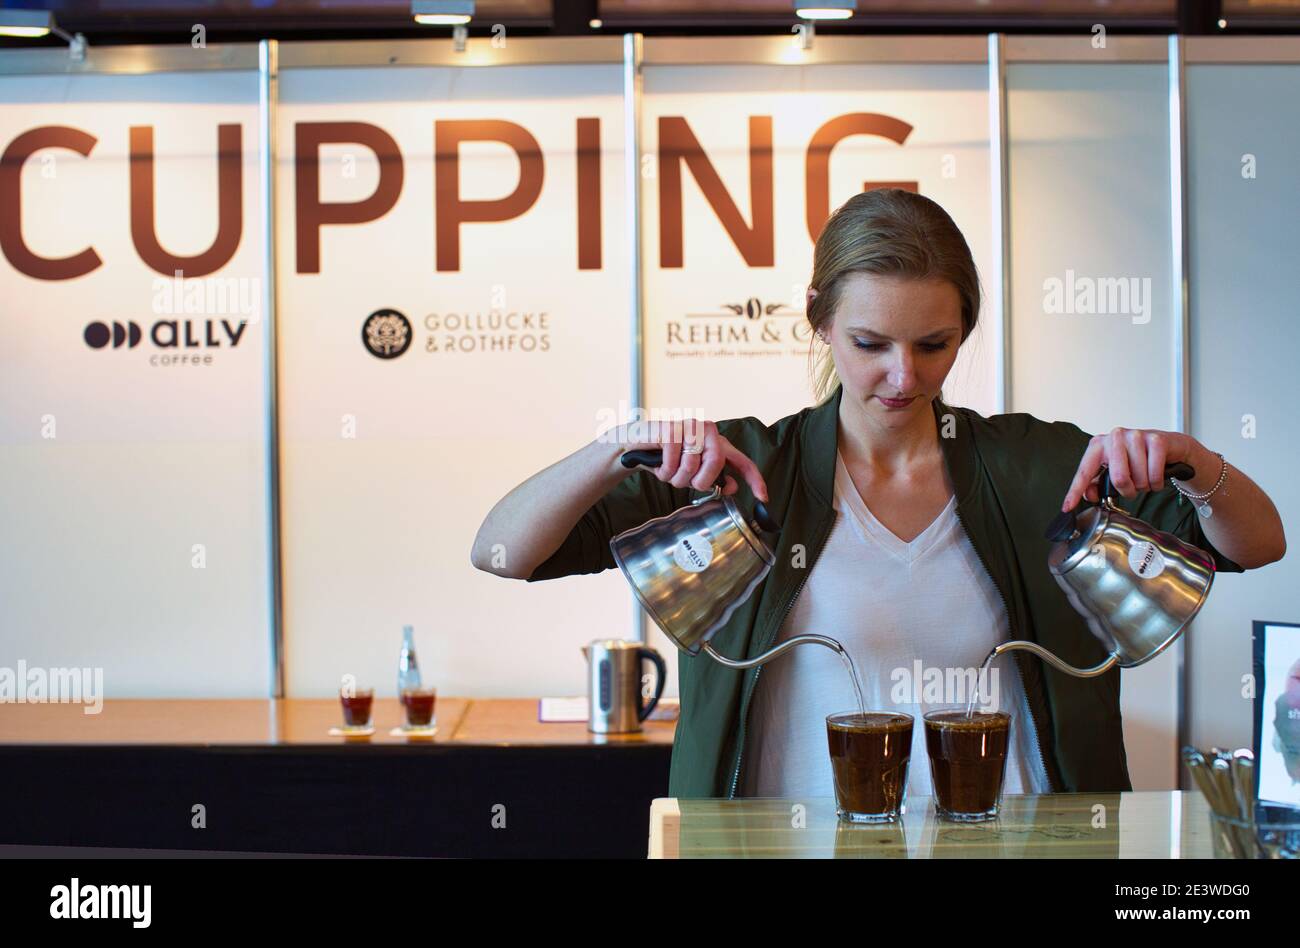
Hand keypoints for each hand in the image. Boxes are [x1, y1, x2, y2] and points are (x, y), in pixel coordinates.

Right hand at [619, 418, 768, 501]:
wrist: (636, 447)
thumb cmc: (666, 459)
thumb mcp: (692, 473)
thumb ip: (712, 478)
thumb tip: (731, 486)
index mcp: (717, 443)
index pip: (742, 461)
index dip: (754, 480)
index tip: (763, 498)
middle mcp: (707, 431)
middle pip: (716, 462)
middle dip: (699, 480)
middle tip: (687, 482)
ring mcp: (689, 427)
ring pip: (691, 464)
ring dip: (676, 478)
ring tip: (669, 472)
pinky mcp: (670, 429)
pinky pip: (672, 461)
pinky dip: (664, 471)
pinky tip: (659, 465)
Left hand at [1061, 427, 1199, 511]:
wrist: (1167, 446)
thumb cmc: (1136, 458)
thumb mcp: (1113, 468)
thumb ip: (1096, 483)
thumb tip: (1089, 495)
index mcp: (1098, 444)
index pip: (1084, 472)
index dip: (1075, 492)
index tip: (1067, 507)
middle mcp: (1115, 436)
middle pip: (1118, 479)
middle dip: (1127, 490)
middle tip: (1131, 487)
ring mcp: (1136, 436)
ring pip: (1138, 478)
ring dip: (1143, 485)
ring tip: (1144, 476)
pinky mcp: (1156, 440)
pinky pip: (1155, 474)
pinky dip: (1156, 483)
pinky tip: (1155, 475)